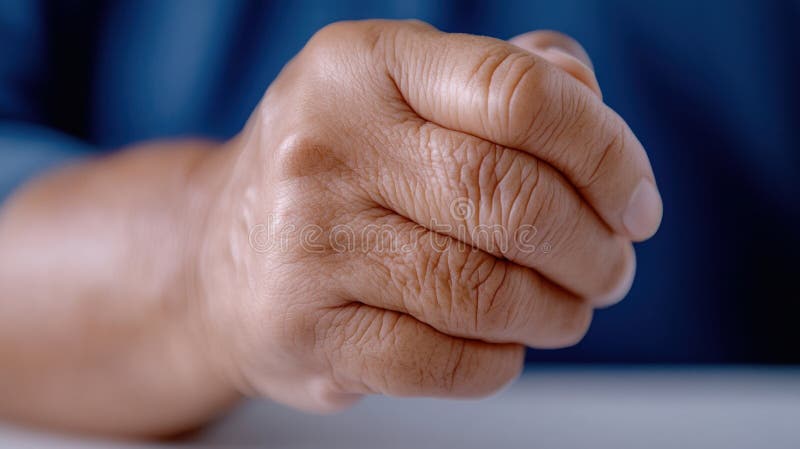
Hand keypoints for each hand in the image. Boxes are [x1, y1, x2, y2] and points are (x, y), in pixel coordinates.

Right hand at [196, 20, 661, 412]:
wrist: (222, 258)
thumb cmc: (344, 171)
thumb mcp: (406, 93)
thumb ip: (509, 81)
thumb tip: (593, 111)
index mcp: (365, 66)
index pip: (517, 94)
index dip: (604, 152)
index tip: (635, 203)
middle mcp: (326, 146)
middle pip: (511, 201)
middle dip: (592, 249)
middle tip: (610, 267)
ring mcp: (306, 243)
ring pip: (484, 292)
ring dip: (556, 312)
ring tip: (567, 308)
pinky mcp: (304, 330)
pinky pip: (441, 360)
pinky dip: (498, 362)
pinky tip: (503, 344)